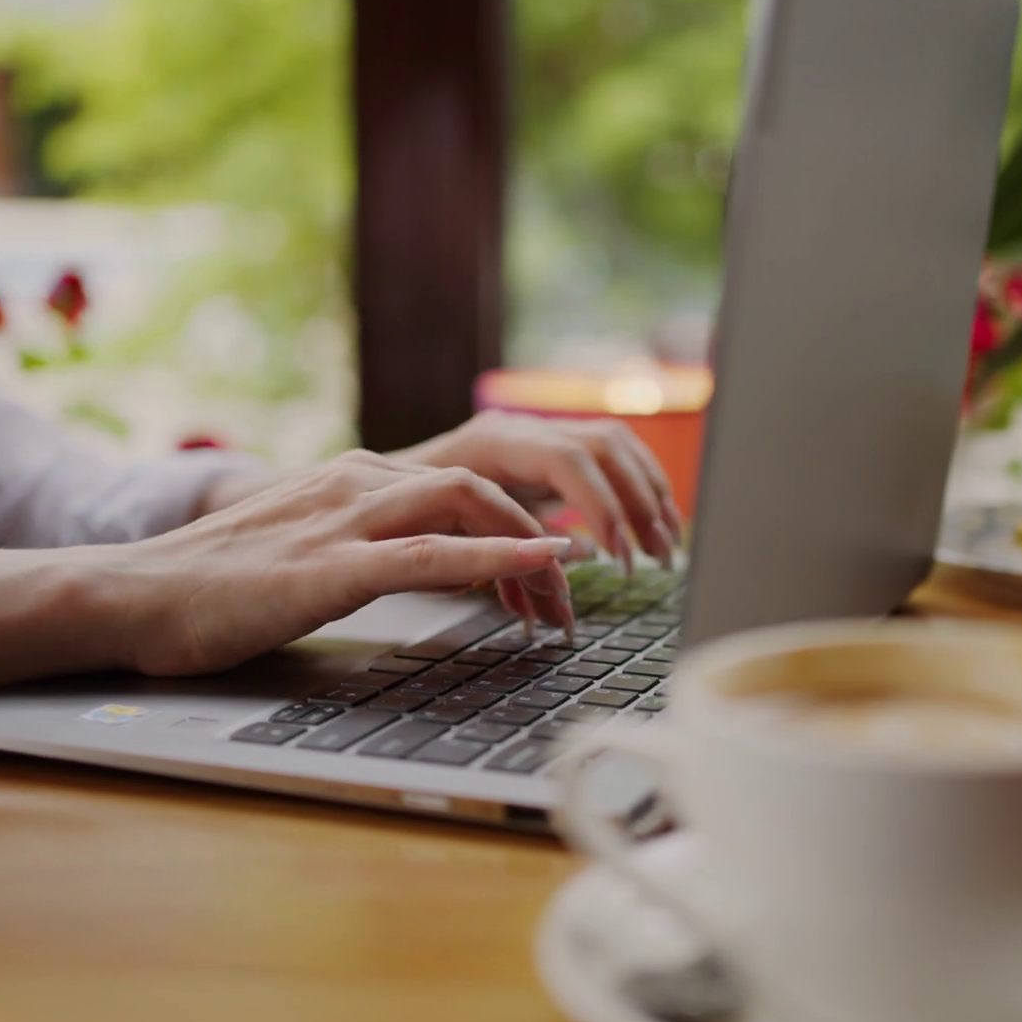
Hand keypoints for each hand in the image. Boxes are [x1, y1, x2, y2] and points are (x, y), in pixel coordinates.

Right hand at [108, 451, 574, 676]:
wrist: (130, 595)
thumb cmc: (207, 589)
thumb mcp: (298, 554)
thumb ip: (353, 549)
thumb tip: (408, 576)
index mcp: (347, 479)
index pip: (455, 487)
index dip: (514, 527)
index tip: (545, 579)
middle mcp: (353, 482)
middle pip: (477, 488)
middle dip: (536, 538)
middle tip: (564, 603)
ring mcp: (341, 518)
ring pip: (466, 505)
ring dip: (529, 553)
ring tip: (561, 606)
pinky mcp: (329, 565)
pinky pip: (431, 553)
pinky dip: (497, 557)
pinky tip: (541, 566)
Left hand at [395, 411, 683, 574]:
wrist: (356, 504)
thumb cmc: (386, 525)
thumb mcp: (428, 542)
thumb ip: (488, 557)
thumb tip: (553, 590)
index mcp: (488, 443)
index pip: (566, 458)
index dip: (600, 505)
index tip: (617, 554)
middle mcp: (516, 430)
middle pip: (602, 445)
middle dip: (636, 502)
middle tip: (654, 556)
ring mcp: (532, 437)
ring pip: (613, 447)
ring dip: (645, 495)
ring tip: (664, 548)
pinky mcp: (542, 457)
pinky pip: (606, 459)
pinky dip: (634, 492)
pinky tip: (650, 528)